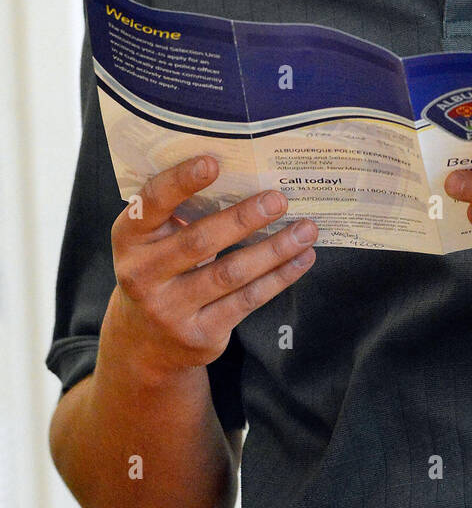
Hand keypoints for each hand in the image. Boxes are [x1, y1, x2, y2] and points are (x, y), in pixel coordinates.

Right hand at [108, 155, 316, 381]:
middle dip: (244, 218)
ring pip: (230, 273)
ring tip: (305, 229)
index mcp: (129, 238)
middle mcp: (142, 274)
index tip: (213, 162)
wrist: (145, 345)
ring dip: (274, 249)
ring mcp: (169, 310)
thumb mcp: (153, 241)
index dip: (180, 181)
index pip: (152, 203)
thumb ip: (181, 212)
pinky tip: (301, 259)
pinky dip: (279, 277)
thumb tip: (246, 175)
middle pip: (199, 241)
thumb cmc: (159, 270)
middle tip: (278, 199)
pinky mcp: (199, 335)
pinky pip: (247, 301)